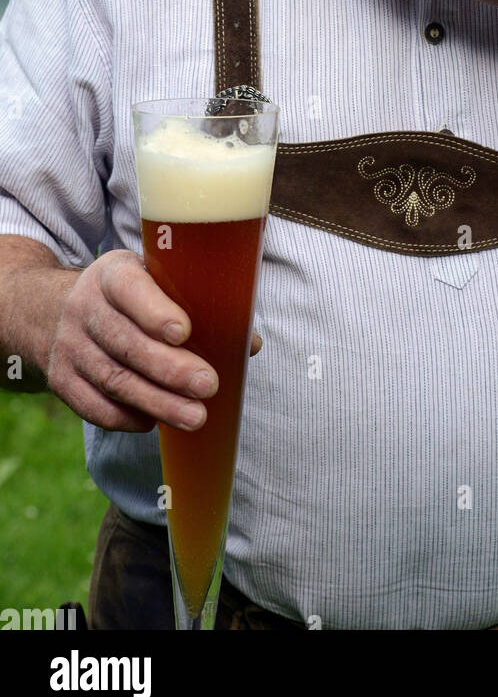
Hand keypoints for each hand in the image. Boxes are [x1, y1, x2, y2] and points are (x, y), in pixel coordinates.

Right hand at [45, 249, 261, 433]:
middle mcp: (84, 307)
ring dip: (157, 402)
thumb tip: (248, 344)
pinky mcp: (60, 379)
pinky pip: (93, 406)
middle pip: (126, 342)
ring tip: (195, 417)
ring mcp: (68, 345)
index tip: (184, 332)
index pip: (129, 288)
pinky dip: (126, 418)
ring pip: (113, 379)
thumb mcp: (152, 281)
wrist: (51, 311)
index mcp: (112, 274)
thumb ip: (197, 304)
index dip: (154, 311)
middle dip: (170, 368)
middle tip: (208, 385)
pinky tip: (154, 422)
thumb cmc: (127, 298)